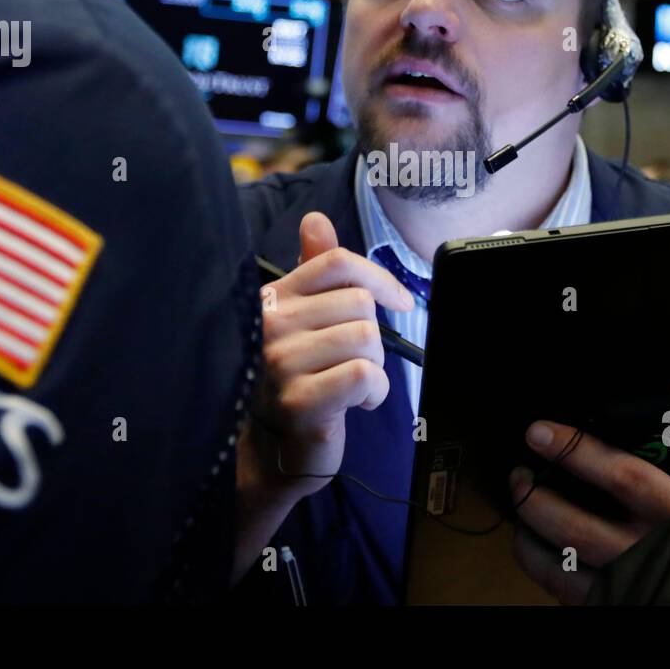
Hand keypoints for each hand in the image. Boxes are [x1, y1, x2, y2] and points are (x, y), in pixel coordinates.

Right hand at [243, 211, 413, 502]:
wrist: (276, 448)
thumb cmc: (299, 378)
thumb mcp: (305, 319)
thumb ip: (313, 270)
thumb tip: (315, 219)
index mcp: (274, 299)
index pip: (336, 262)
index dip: (379, 278)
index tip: (399, 301)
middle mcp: (271, 325)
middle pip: (360, 302)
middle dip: (373, 335)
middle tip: (353, 361)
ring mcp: (281, 363)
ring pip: (366, 337)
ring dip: (376, 367)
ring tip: (353, 383)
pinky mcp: (300, 401)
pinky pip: (365, 374)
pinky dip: (375, 392)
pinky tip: (358, 403)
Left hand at [508, 379, 669, 603]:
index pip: (621, 474)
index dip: (575, 450)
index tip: (540, 431)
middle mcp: (648, 550)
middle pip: (576, 527)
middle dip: (536, 496)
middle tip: (518, 472)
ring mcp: (628, 582)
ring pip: (563, 564)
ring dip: (530, 532)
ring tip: (521, 502)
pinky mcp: (612, 603)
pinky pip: (563, 590)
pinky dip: (539, 564)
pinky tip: (532, 541)